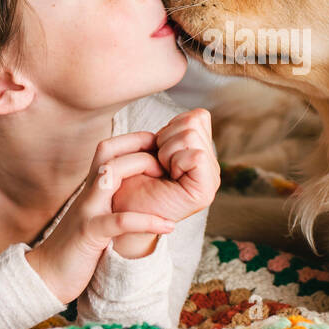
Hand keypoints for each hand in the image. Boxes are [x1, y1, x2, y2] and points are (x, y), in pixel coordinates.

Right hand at [27, 131, 175, 302]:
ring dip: (142, 168)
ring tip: (169, 179)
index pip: (108, 149)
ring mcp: (87, 211)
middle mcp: (88, 193)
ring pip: (109, 174)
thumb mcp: (95, 215)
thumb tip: (138, 190)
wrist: (47, 275)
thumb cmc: (77, 246)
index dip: (135, 140)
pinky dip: (147, 221)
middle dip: (139, 146)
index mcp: (91, 188)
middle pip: (108, 152)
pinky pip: (120, 221)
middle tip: (169, 158)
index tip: (162, 145)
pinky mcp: (90, 234)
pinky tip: (168, 226)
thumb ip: (110, 200)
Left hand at [112, 108, 220, 225]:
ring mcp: (211, 179)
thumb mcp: (152, 147)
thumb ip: (175, 131)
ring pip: (193, 134)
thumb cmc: (128, 183)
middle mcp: (210, 166)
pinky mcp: (206, 190)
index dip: (172, 126)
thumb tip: (194, 115)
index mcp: (200, 155)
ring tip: (161, 171)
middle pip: (196, 120)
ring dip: (166, 150)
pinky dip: (174, 161)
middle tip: (159, 163)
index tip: (158, 150)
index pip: (198, 116)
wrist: (118, 214)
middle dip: (167, 137)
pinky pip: (196, 155)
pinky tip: (167, 177)